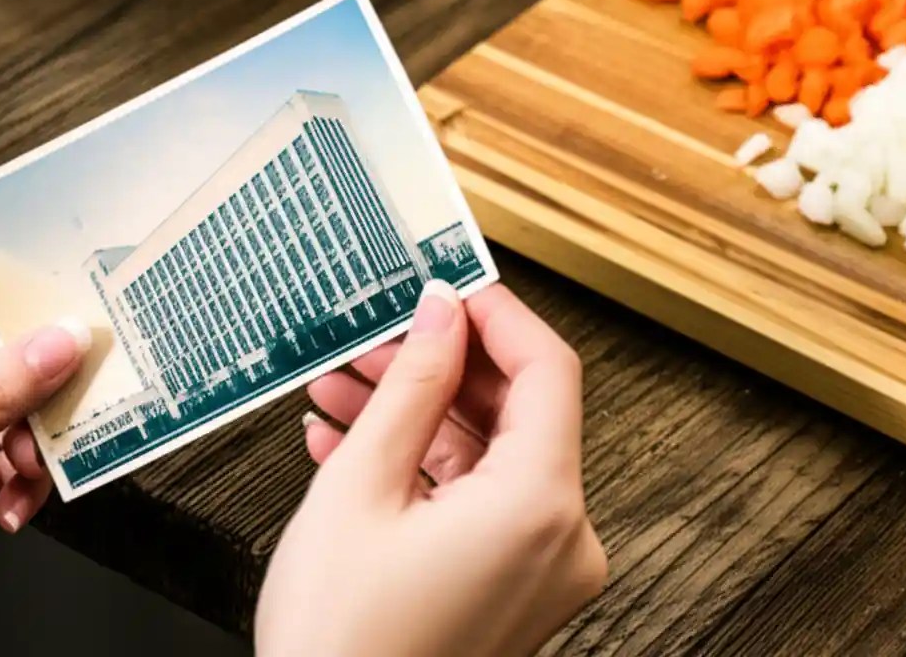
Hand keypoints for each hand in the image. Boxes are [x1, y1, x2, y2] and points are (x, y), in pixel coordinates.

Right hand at [255, 281, 606, 656]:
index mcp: (539, 506)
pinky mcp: (515, 588)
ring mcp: (542, 569)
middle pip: (517, 412)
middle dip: (440, 368)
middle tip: (378, 341)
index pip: (549, 370)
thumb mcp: (361, 488)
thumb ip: (412, 386)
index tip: (454, 285)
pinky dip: (426, 469)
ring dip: (419, 417)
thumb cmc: (343, 645)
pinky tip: (358, 446)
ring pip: (489, 457)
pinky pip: (479, 503)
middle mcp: (562, 540)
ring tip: (346, 392)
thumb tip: (441, 317)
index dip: (499, 316)